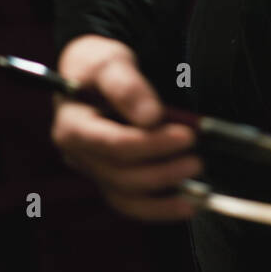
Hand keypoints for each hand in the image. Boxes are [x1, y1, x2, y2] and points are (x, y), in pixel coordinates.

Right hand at [50, 34, 202, 221]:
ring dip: (163, 197)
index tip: (187, 136)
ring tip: (197, 191)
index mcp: (73, 127)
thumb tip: (150, 117)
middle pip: (121, 175)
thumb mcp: (110, 63)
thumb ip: (127, 86)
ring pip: (126, 198)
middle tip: (197, 160)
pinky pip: (132, 203)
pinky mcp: (110, 180)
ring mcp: (94, 171)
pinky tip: (186, 206)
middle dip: (162, 171)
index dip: (151, 144)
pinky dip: (159, 208)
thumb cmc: (98, 65)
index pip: (113, 145)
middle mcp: (80, 156)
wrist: (93, 74)